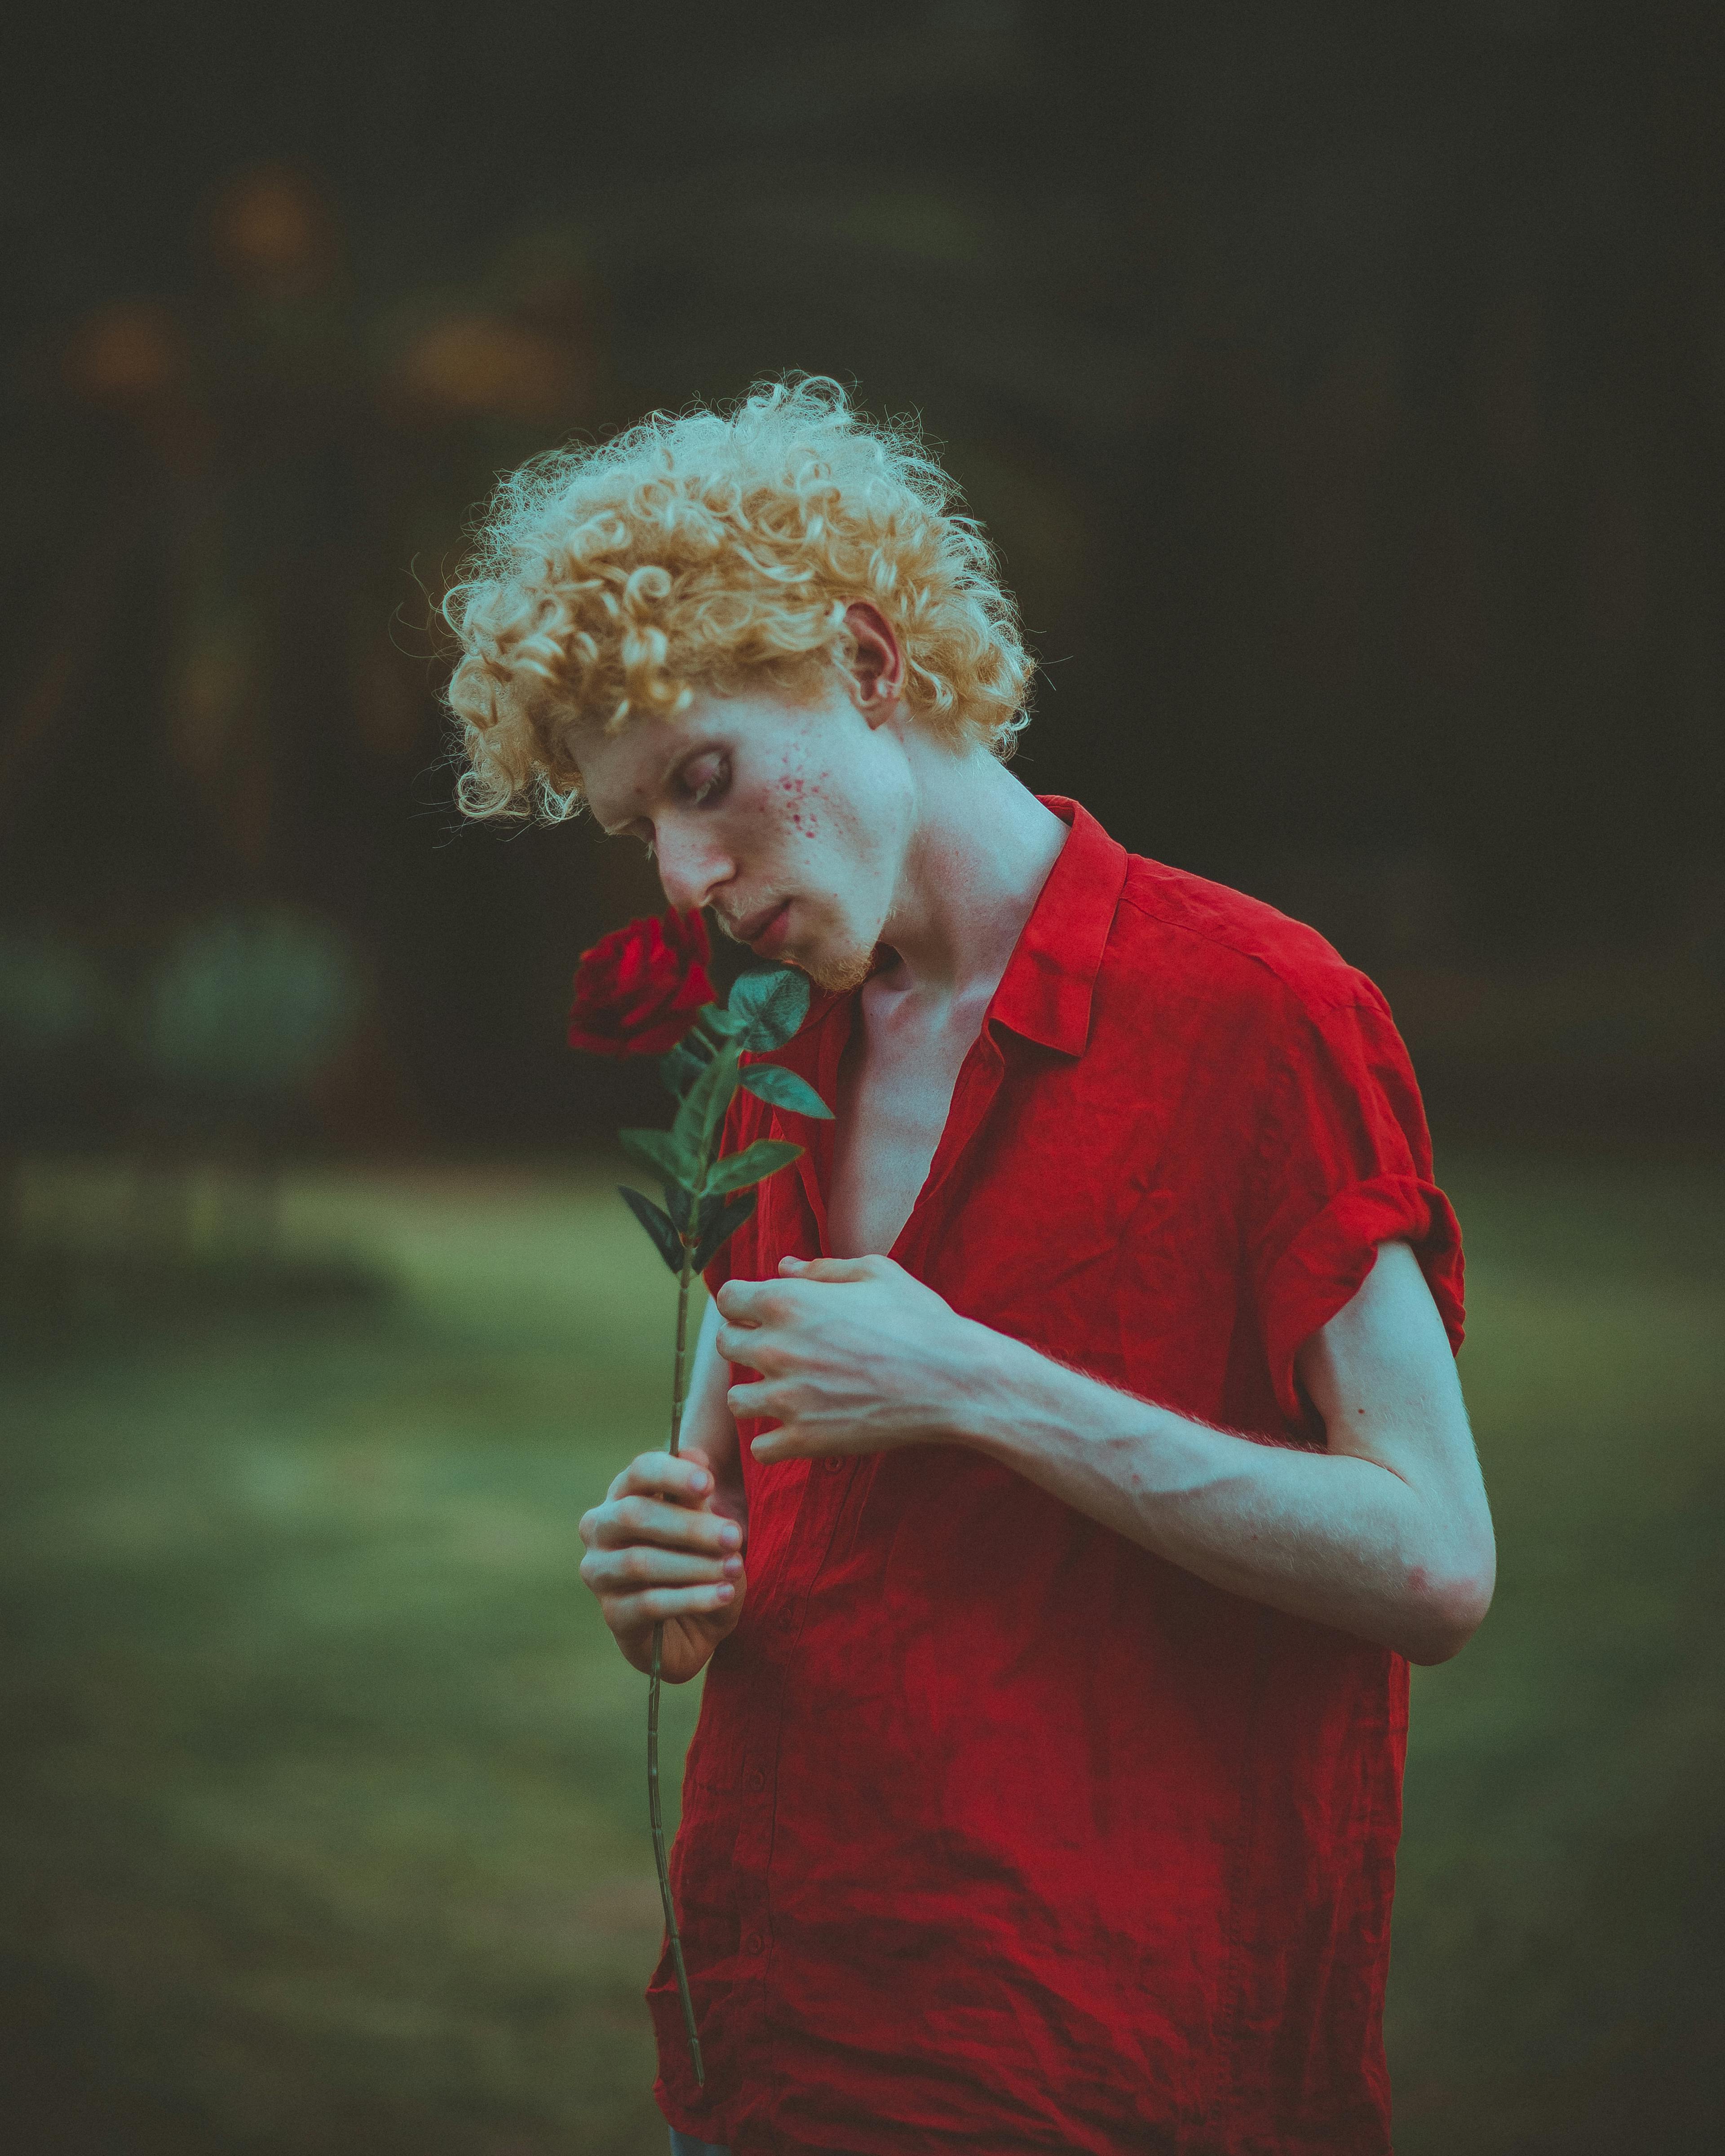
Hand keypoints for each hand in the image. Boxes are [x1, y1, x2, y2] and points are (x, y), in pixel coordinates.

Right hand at [577, 1446, 746, 1680]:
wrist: (696, 1626)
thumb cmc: (698, 1563)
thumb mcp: (706, 1527)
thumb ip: (696, 1495)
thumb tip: (694, 1452)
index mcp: (623, 1495)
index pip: (639, 1472)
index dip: (672, 1474)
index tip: (709, 1483)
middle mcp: (600, 1529)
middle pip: (635, 1515)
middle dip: (690, 1526)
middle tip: (734, 1536)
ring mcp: (599, 1572)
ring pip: (641, 1562)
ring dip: (695, 1565)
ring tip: (735, 1569)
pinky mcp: (612, 1614)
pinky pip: (650, 1603)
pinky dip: (692, 1598)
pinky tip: (724, 1594)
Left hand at [715, 1254, 984, 1464]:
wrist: (954, 1380)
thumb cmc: (919, 1319)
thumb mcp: (875, 1273)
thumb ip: (821, 1269)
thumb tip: (782, 1266)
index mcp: (788, 1301)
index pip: (727, 1298)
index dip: (744, 1303)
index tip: (763, 1312)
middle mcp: (776, 1348)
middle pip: (727, 1345)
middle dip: (748, 1343)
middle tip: (781, 1350)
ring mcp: (787, 1398)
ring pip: (736, 1401)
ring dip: (756, 1394)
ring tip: (787, 1393)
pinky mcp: (804, 1439)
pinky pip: (761, 1447)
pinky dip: (774, 1440)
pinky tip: (799, 1427)